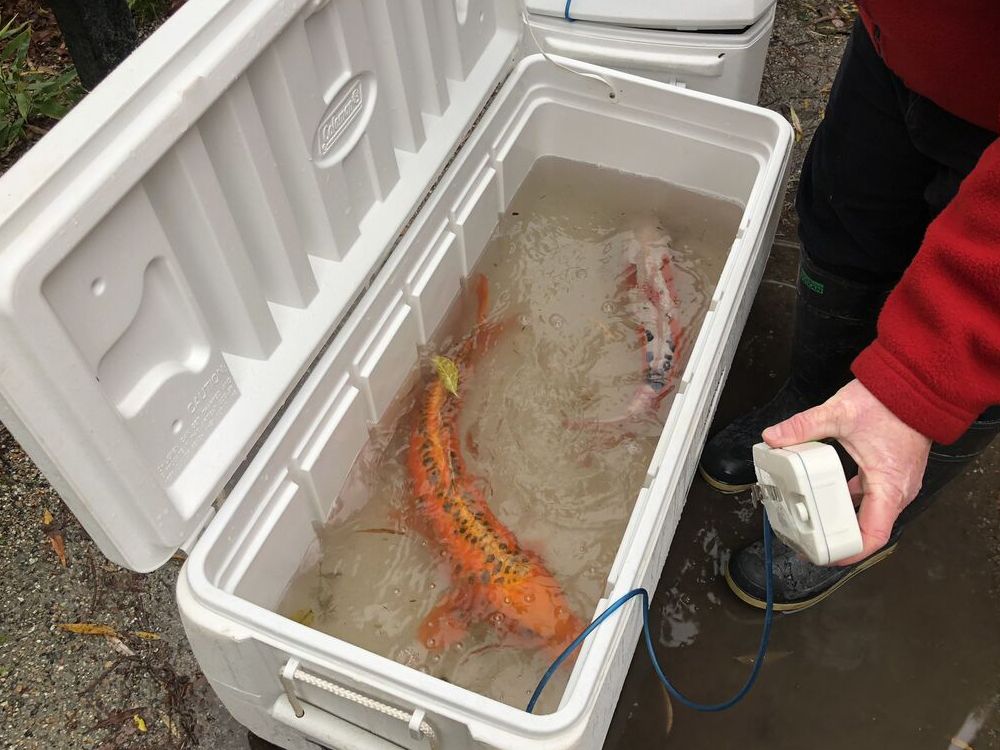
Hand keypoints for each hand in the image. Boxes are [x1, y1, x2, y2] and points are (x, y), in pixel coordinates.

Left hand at [762, 379, 931, 565]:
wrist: (914, 386)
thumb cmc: (889, 402)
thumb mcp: (839, 413)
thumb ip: (804, 426)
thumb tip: (774, 437)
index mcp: (890, 485)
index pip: (873, 535)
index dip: (849, 552)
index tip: (825, 556)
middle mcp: (898, 491)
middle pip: (868, 529)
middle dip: (838, 538)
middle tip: (809, 540)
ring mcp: (897, 483)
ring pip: (869, 513)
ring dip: (843, 519)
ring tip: (814, 521)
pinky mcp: (891, 474)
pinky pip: (870, 497)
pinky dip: (849, 500)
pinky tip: (827, 493)